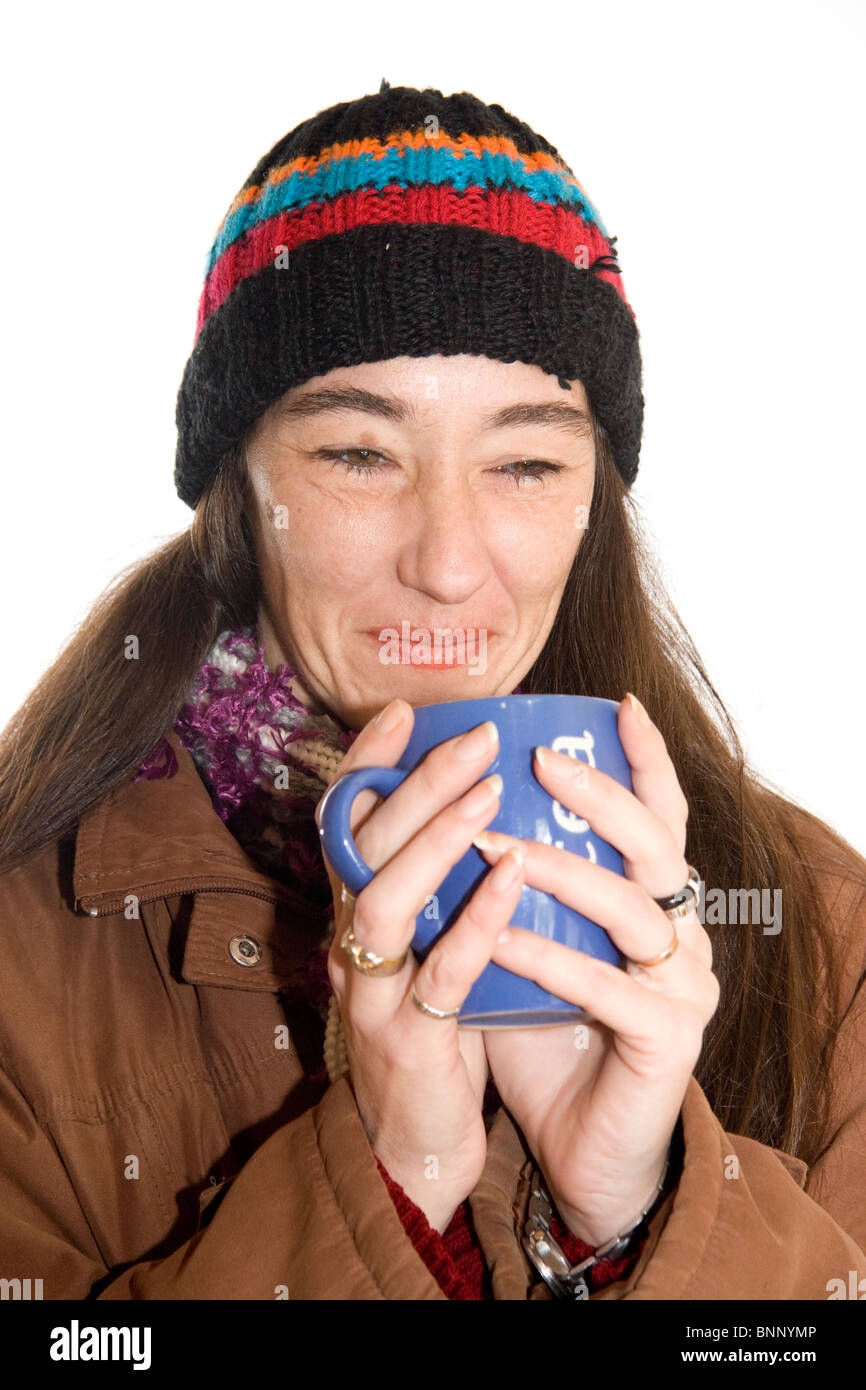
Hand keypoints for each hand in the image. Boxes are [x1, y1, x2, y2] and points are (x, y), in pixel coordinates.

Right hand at [316, 702, 526, 1233]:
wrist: (414, 1144)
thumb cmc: (434, 1030)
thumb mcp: (423, 947)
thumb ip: (437, 887)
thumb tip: (481, 809)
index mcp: (357, 915)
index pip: (346, 825)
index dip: (369, 766)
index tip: (406, 713)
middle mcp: (350, 943)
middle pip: (364, 845)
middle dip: (419, 781)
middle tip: (479, 734)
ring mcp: (370, 992)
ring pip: (385, 898)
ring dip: (437, 839)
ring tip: (490, 792)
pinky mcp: (407, 1040)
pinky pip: (439, 973)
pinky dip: (474, 921)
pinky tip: (510, 880)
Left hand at [475, 692, 719, 1245]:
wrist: (584, 1151)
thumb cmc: (551, 1035)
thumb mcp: (526, 942)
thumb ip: (509, 886)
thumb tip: (442, 812)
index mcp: (657, 904)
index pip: (660, 818)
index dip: (645, 761)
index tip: (616, 706)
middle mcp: (682, 934)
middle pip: (657, 846)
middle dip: (600, 796)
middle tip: (543, 760)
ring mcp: (684, 987)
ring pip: (633, 909)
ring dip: (561, 872)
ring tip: (494, 847)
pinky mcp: (667, 1039)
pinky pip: (607, 986)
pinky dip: (549, 957)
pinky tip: (498, 936)